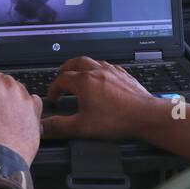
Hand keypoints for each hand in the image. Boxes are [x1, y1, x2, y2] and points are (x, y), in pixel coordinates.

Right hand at [41, 57, 161, 140]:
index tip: (54, 97)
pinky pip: (109, 66)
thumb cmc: (117, 120)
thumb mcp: (83, 127)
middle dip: (66, 68)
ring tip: (80, 72)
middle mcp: (98, 72)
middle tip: (61, 75)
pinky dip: (100, 69)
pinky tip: (103, 76)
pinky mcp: (125, 76)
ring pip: (93, 61)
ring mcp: (113, 72)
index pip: (61, 79)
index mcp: (84, 82)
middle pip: (76, 62)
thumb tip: (43, 126)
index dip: (54, 88)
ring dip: (83, 66)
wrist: (145, 116)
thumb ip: (60, 126)